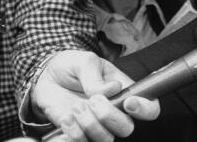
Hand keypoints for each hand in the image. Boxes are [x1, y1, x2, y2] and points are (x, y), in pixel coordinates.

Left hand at [32, 50, 159, 141]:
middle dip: (109, 116)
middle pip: (127, 128)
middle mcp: (115, 112)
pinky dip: (72, 134)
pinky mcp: (78, 135)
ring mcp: (97, 126)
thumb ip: (96, 76)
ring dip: (89, 124)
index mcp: (125, 92)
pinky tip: (66, 119)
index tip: (128, 102)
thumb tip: (112, 89)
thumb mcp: (85, 62)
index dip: (144, 109)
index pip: (149, 108)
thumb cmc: (73, 67)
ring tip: (76, 107)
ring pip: (105, 139)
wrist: (47, 77)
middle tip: (93, 101)